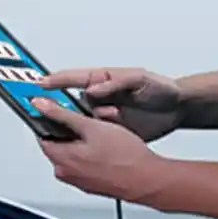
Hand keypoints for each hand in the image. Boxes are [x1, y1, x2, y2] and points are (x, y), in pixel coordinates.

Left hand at [32, 98, 169, 201]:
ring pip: (73, 152)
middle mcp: (66, 173)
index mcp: (61, 159)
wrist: (147, 180)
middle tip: (88, 119)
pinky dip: (91, 153)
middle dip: (70, 129)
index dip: (48, 118)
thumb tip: (40, 105)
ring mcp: (79, 180)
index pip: (42, 135)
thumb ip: (62, 115)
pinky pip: (84, 163)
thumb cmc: (125, 157)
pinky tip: (108, 147)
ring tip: (102, 132)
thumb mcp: (91, 127)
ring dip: (83, 140)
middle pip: (58, 143)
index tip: (55, 108)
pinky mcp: (92, 184)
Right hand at [40, 67, 182, 141]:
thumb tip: (93, 89)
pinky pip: (94, 136)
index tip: (39, 84)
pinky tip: (99, 139)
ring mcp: (104, 116)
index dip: (55, 81)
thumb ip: (115, 83)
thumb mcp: (139, 79)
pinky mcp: (111, 132)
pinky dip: (93, 139)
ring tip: (104, 121)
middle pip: (71, 102)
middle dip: (61, 107)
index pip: (73, 79)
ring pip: (81, 122)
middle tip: (51, 110)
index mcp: (103, 80)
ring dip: (85, 124)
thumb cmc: (160, 88)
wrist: (177, 109)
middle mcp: (100, 98)